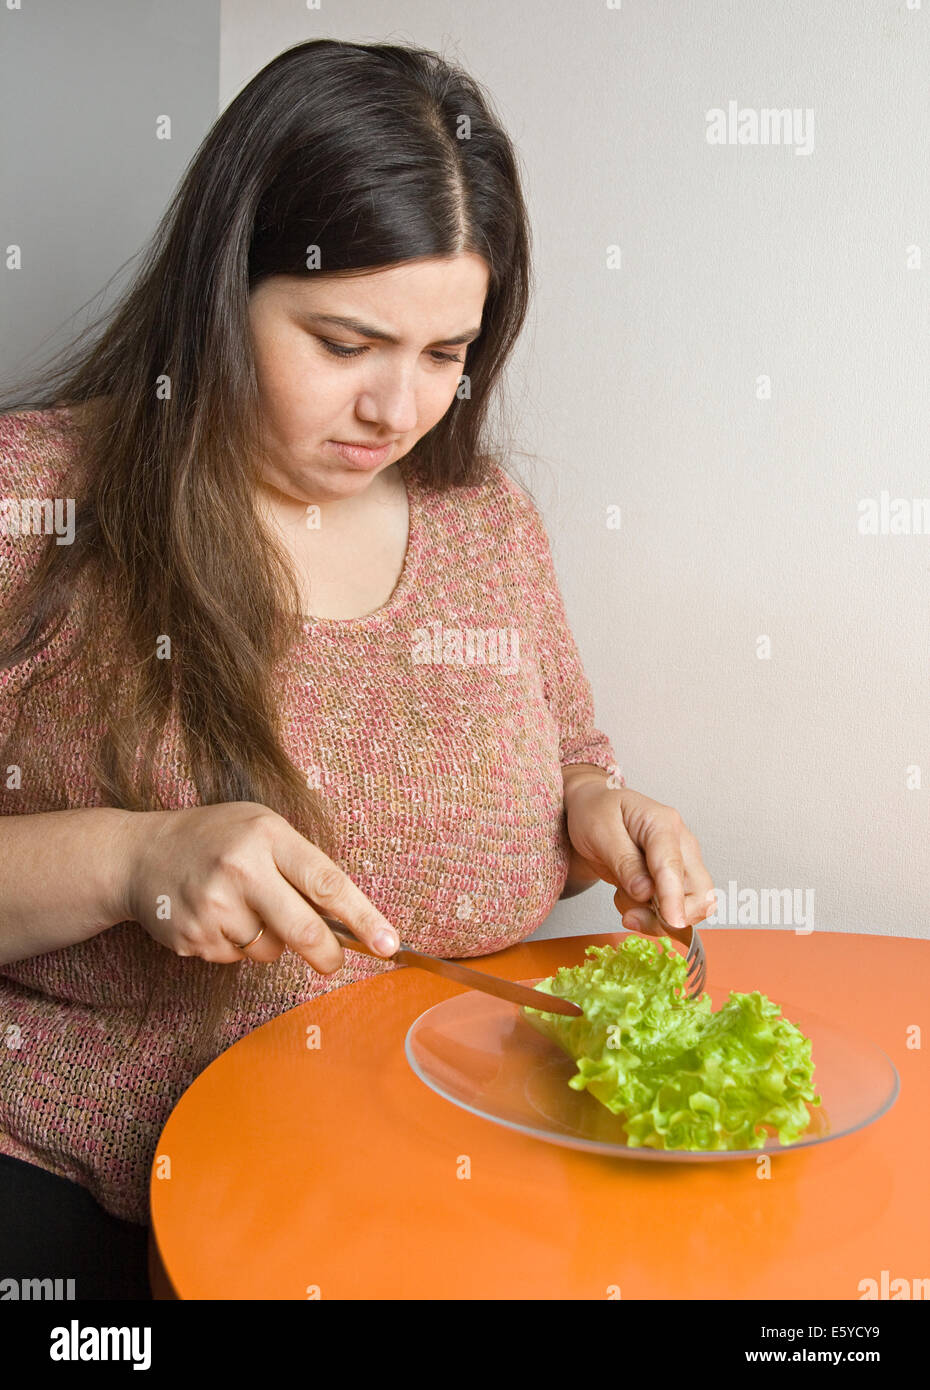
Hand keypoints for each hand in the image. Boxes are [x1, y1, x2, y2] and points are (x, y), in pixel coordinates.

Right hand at [113, 801, 398, 972]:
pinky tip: (214, 917)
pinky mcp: (194, 938)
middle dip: (326, 954)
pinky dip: (235, 946)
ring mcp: (214, 906)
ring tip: (239, 906)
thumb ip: (301, 865)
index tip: (389, 944)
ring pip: (269, 950)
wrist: (140, 854)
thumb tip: (348, 920)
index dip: (363, 917)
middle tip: (333, 962)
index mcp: (267, 835)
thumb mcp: (261, 828)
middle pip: (303, 930)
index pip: (327, 882)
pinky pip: (236, 959)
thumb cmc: (215, 839)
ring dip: (268, 940)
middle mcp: (241, 869)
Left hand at [564, 780, 713, 936]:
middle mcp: (681, 843)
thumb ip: (623, 861)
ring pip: (690, 907)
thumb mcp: (599, 831)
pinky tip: (628, 896)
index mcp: (663, 823)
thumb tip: (645, 892)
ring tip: (622, 897)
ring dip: (655, 917)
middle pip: (699, 892)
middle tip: (630, 916)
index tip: (672, 921)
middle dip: (669, 916)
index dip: (674, 897)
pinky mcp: (675, 880)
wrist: (594, 809)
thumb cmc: (597, 812)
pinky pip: (674, 909)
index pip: (674, 866)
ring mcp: (682, 862)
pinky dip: (651, 915)